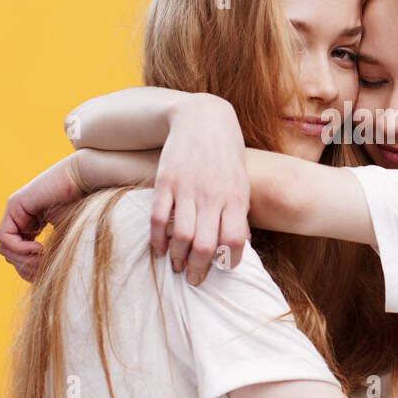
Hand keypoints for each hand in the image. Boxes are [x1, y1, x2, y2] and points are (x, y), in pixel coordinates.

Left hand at [0, 153, 86, 281]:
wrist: (88, 180)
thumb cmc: (86, 207)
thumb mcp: (66, 237)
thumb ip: (51, 253)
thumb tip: (39, 277)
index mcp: (32, 224)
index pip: (19, 256)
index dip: (30, 269)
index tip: (47, 270)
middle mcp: (21, 218)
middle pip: (10, 255)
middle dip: (26, 267)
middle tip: (44, 266)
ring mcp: (16, 211)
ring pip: (5, 249)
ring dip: (23, 259)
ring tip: (43, 257)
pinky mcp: (15, 206)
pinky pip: (5, 237)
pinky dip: (20, 249)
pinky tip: (39, 249)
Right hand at [151, 95, 249, 284]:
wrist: (204, 118)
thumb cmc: (226, 154)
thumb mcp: (241, 181)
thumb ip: (239, 212)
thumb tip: (239, 244)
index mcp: (235, 198)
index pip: (235, 241)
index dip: (230, 261)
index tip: (223, 269)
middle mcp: (212, 196)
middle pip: (207, 246)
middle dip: (199, 269)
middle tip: (194, 278)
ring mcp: (188, 189)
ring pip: (182, 236)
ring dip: (178, 258)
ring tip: (177, 267)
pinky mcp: (166, 182)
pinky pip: (159, 218)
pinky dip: (157, 239)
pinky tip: (158, 250)